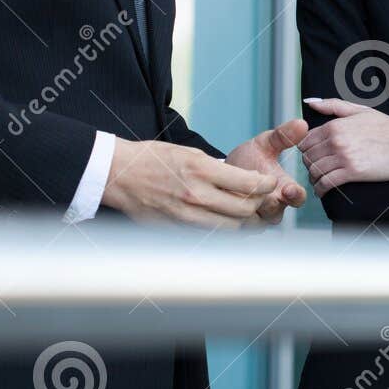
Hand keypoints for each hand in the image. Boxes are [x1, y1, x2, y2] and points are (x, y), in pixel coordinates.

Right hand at [101, 138, 280, 229]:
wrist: (119, 174)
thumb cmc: (152, 158)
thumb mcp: (189, 153)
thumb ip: (217, 170)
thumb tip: (245, 182)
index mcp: (201, 169)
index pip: (249, 184)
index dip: (266, 185)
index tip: (269, 183)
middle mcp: (196, 195)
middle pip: (244, 209)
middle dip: (260, 204)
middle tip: (264, 199)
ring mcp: (185, 216)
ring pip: (231, 228)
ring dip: (246, 222)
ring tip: (251, 215)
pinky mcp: (176, 230)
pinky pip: (210, 235)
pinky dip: (223, 231)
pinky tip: (227, 223)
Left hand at [226, 118, 309, 222]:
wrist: (222, 172)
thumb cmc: (249, 158)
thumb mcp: (265, 143)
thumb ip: (282, 136)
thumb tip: (301, 124)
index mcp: (285, 189)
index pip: (298, 197)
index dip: (296, 195)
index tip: (290, 189)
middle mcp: (274, 207)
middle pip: (276, 212)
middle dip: (267, 202)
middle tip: (256, 192)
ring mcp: (257, 218)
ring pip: (256, 221)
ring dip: (246, 207)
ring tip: (234, 192)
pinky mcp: (238, 226)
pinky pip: (237, 226)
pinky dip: (231, 214)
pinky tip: (223, 201)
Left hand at [298, 98, 388, 194]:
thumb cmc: (388, 127)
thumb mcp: (360, 111)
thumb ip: (332, 105)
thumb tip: (309, 102)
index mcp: (335, 125)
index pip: (305, 141)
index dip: (307, 151)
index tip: (314, 157)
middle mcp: (336, 139)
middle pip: (308, 157)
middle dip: (310, 165)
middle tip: (317, 171)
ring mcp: (344, 155)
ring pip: (315, 171)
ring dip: (314, 179)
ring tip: (320, 182)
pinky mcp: (353, 171)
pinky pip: (326, 182)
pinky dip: (321, 189)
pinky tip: (323, 191)